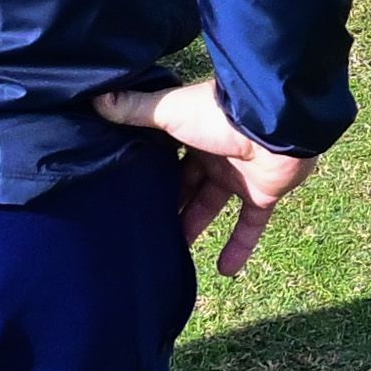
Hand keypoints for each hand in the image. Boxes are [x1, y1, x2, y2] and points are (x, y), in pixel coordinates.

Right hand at [92, 77, 315, 277]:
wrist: (275, 124)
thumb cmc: (218, 114)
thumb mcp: (169, 111)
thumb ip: (135, 109)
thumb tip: (95, 98)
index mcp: (192, 131)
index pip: (165, 154)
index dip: (149, 172)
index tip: (127, 192)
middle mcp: (214, 153)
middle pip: (186, 184)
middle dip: (167, 204)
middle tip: (143, 228)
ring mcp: (239, 174)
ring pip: (211, 205)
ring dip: (193, 227)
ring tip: (171, 253)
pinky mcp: (263, 194)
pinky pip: (250, 226)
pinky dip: (239, 247)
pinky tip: (224, 272)